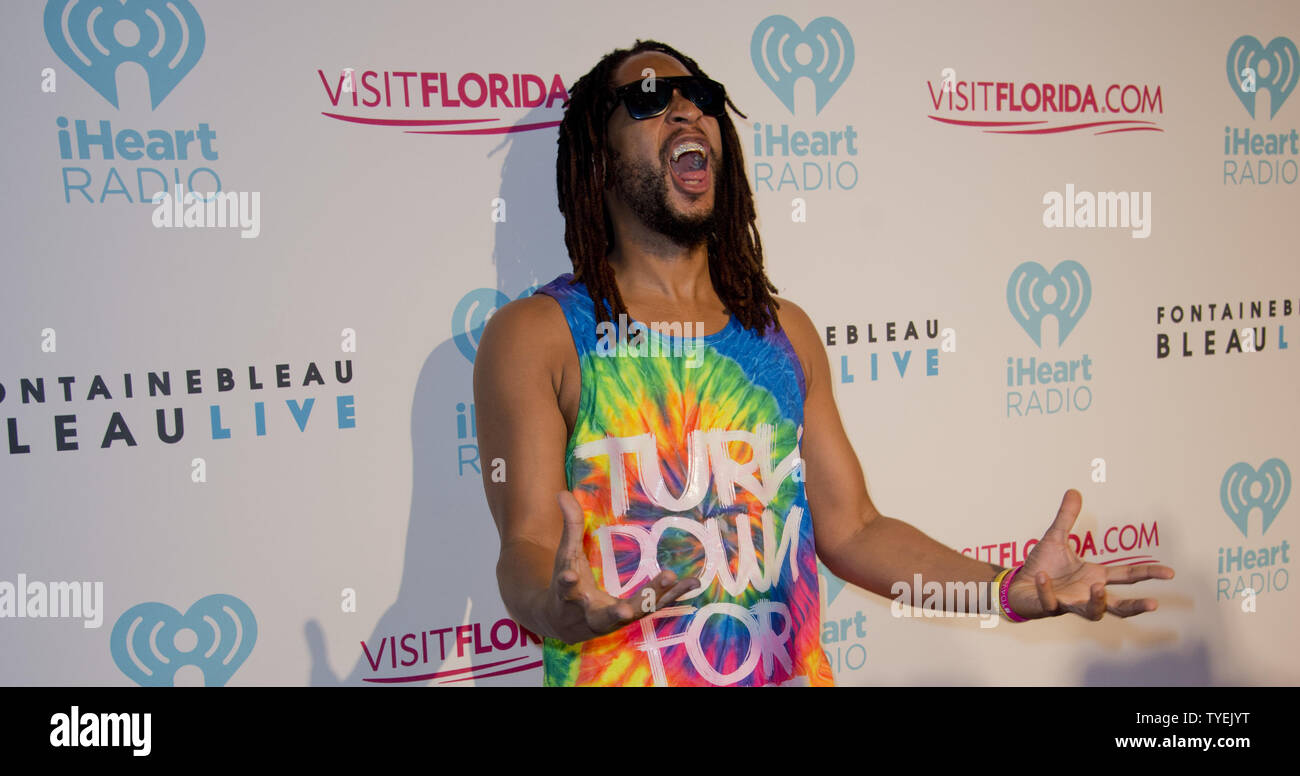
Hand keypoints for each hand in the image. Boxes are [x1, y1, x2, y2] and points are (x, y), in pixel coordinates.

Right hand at [545, 491, 700, 642]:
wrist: (563, 624)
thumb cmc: (567, 585)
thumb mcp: (565, 556)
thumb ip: (569, 527)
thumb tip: (562, 492)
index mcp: (569, 597)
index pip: (567, 589)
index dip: (567, 583)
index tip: (568, 576)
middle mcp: (591, 614)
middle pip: (604, 616)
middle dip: (615, 613)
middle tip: (625, 612)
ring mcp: (614, 619)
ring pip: (636, 611)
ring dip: (655, 596)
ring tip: (671, 578)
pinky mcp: (634, 616)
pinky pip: (655, 605)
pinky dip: (674, 595)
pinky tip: (693, 582)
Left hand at [1007, 489, 1174, 620]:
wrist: (1017, 585)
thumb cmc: (1042, 566)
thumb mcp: (1055, 538)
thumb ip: (1066, 518)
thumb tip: (1074, 491)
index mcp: (1094, 577)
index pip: (1127, 577)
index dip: (1148, 574)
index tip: (1171, 573)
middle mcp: (1086, 593)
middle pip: (1118, 606)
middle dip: (1136, 606)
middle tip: (1154, 603)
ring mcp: (1069, 602)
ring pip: (1090, 613)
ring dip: (1096, 602)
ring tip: (1097, 587)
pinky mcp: (1048, 607)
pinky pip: (1050, 602)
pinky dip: (1047, 590)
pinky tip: (1043, 577)